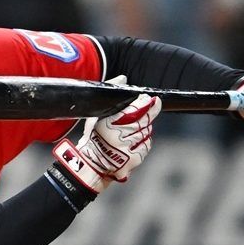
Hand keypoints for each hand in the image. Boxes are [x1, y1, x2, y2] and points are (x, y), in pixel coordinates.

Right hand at [51, 76, 156, 192]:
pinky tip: (133, 141)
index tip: (149, 98)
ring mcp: (128, 149)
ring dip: (144, 128)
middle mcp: (119, 137)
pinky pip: (146, 145)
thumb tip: (123, 79)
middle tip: (152, 106)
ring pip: (147, 132)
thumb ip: (110, 95)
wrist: (91, 164)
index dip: (144, 103)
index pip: (134, 110)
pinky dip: (143, 141)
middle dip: (149, 113)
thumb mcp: (97, 114)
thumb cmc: (93, 138)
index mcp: (108, 124)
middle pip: (144, 120)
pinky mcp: (135, 159)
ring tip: (131, 130)